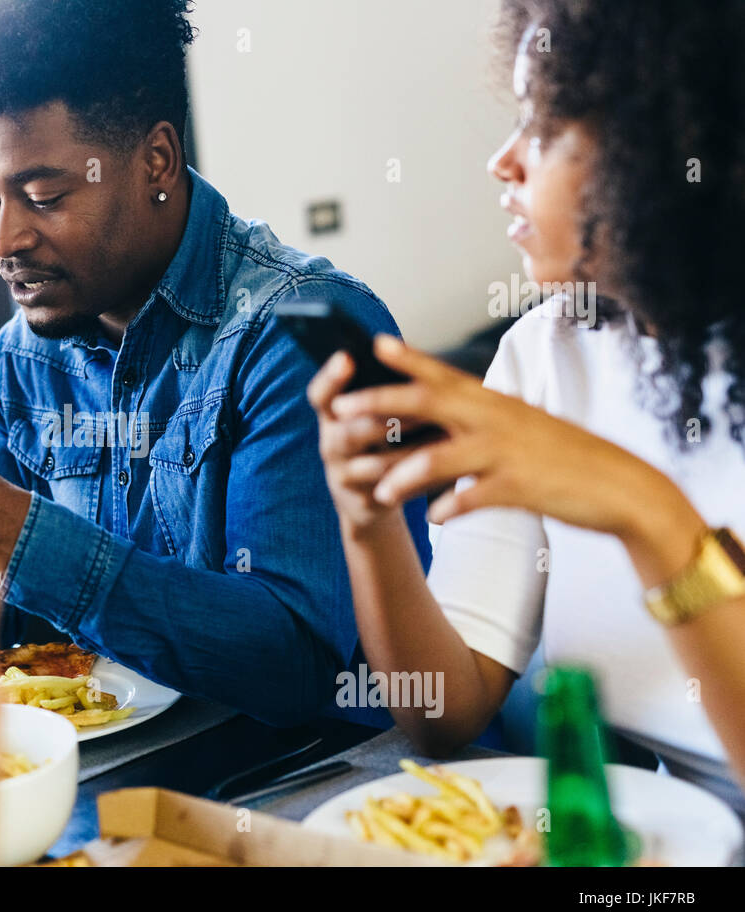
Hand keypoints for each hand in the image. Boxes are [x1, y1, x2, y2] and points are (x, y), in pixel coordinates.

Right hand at [306, 347, 425, 531]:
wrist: (374, 499)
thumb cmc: (381, 442)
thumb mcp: (372, 416)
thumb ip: (379, 390)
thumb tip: (401, 348)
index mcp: (333, 416)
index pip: (321, 394)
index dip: (330, 377)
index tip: (346, 358)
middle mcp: (331, 444)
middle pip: (348, 431)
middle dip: (381, 418)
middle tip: (414, 406)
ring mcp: (343, 476)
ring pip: (375, 464)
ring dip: (410, 451)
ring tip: (443, 437)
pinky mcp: (361, 503)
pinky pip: (390, 492)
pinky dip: (417, 479)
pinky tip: (442, 467)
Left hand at [326, 335, 702, 574]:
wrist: (620, 487)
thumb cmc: (564, 456)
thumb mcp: (520, 427)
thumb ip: (480, 419)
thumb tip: (446, 408)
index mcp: (494, 402)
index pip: (443, 373)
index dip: (407, 358)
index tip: (374, 343)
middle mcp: (496, 419)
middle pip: (428, 402)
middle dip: (380, 404)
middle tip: (340, 410)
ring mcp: (506, 452)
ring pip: (440, 457)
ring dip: (403, 476)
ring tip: (379, 494)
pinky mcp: (519, 488)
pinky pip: (471, 499)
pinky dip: (449, 508)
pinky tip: (434, 518)